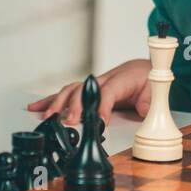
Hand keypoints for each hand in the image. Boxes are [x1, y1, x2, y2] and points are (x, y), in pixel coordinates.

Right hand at [27, 59, 151, 125]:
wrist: (142, 68)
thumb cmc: (146, 79)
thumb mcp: (154, 90)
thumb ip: (149, 103)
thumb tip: (144, 111)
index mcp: (121, 80)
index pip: (108, 92)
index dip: (102, 106)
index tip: (99, 122)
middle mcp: (103, 80)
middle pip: (83, 90)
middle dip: (74, 106)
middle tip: (68, 122)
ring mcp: (92, 84)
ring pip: (71, 91)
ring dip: (58, 104)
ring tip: (48, 117)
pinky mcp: (86, 90)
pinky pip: (66, 94)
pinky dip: (50, 100)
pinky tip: (36, 107)